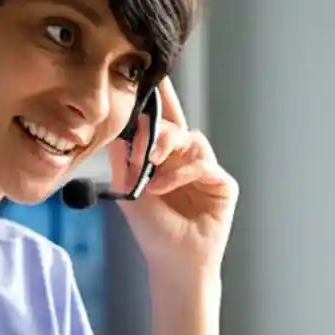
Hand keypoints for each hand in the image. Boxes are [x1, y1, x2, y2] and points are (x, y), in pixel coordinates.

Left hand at [107, 77, 238, 280]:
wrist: (172, 263)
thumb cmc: (153, 230)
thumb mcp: (128, 190)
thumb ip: (123, 159)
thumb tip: (112, 127)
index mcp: (166, 157)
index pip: (163, 119)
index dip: (160, 95)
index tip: (152, 71)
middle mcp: (187, 158)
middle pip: (178, 122)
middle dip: (160, 122)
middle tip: (143, 129)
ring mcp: (206, 169)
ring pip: (190, 139)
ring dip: (167, 148)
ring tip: (150, 165)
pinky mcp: (222, 183)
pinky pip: (201, 163)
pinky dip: (179, 173)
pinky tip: (161, 187)